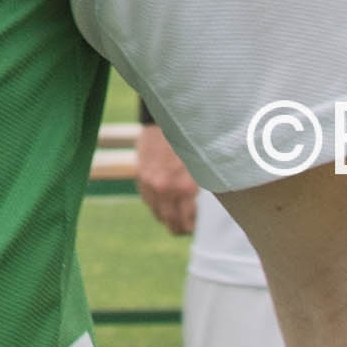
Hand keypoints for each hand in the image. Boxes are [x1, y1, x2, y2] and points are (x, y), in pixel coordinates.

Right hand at [128, 123, 197, 239]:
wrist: (167, 118)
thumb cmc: (191, 141)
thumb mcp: (202, 165)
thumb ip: (200, 187)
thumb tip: (205, 205)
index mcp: (185, 187)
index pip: (186, 221)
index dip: (192, 227)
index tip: (195, 227)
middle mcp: (166, 188)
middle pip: (170, 221)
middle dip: (179, 228)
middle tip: (187, 227)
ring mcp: (150, 183)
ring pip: (157, 213)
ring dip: (166, 217)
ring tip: (175, 216)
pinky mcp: (141, 177)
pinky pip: (147, 200)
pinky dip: (155, 204)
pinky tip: (164, 201)